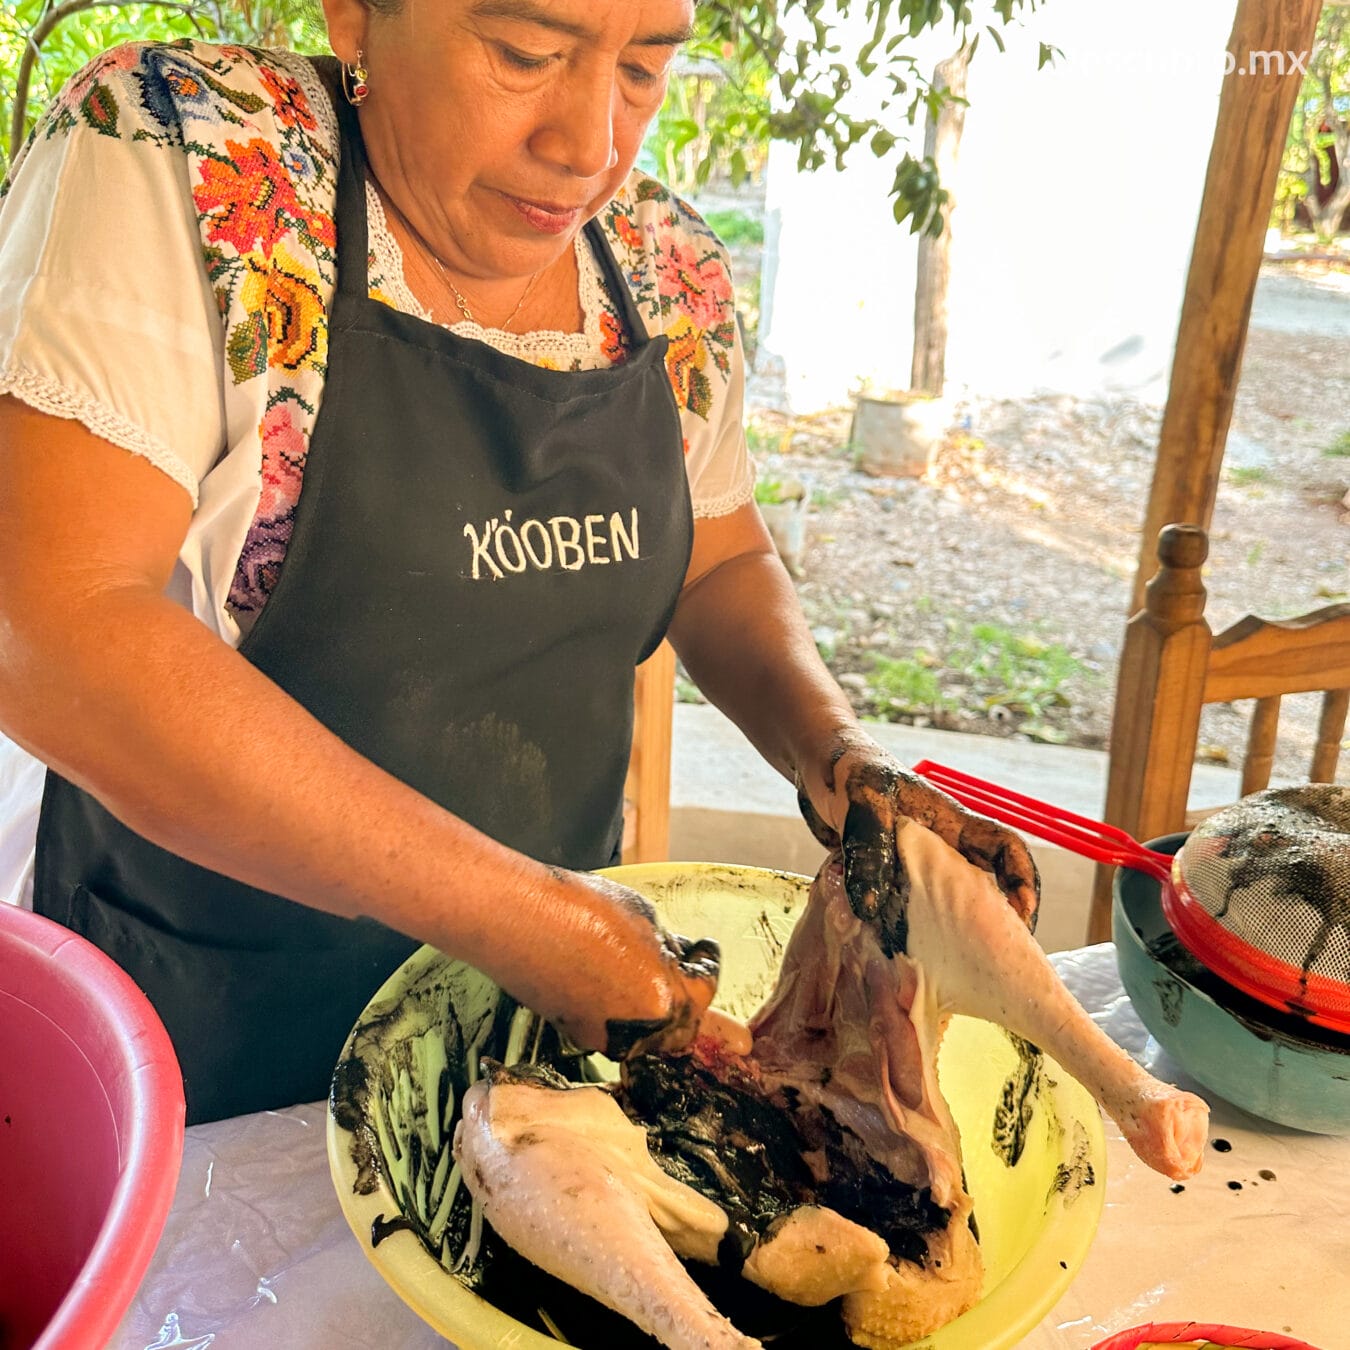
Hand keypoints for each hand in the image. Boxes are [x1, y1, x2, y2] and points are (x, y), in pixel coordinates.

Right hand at [528, 871, 723, 1060]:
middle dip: (686, 998)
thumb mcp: (645, 916)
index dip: (708, 963)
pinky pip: (614, 1029)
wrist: (518, 920)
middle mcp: (638, 1032)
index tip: (705, 950)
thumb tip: (676, 956)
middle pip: (681, 1026)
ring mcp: (604, 1038)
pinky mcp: (575, 1034)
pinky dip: (621, 1010)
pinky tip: (609, 978)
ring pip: (646, 1032)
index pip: (706, 990)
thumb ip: (668, 947)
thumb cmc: (579, 909)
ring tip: (641, 969)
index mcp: (665, 1000)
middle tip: (683, 966)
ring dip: (653, 1007)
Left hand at [798, 734, 1039, 945]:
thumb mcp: (864, 801)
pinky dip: (896, 934)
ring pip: (941, 908)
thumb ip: (871, 848)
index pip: (1005, 849)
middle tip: (983, 962)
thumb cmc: (848, 771)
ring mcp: (912, 867)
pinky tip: (885, 956)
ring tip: (939, 969)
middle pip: (982, 889)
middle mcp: (939, 849)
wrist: (815, 769)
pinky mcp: (883, 882)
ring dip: (942, 937)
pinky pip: (899, 914)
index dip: (1023, 882)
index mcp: (951, 824)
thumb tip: (872, 906)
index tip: (1020, 919)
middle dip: (991, 925)